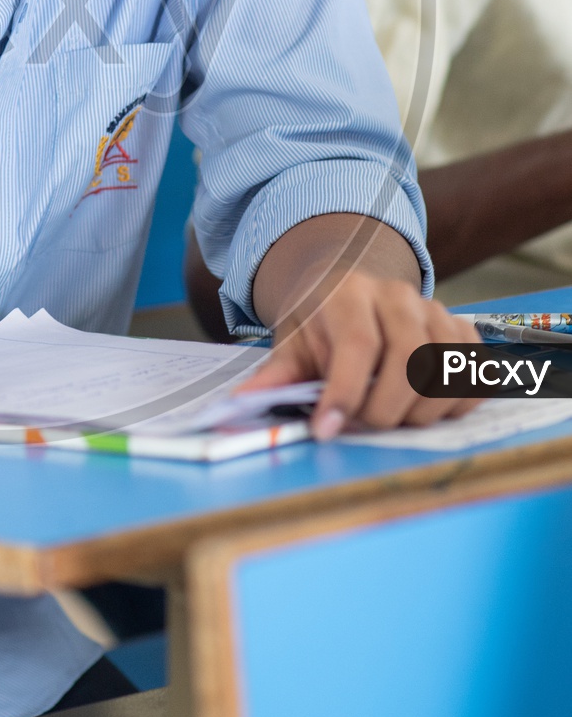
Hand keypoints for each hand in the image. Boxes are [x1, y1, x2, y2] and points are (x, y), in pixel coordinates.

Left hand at [243, 267, 479, 438]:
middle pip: (409, 360)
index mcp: (349, 294)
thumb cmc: (319, 320)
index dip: (346, 393)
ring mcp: (435, 310)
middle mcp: (398, 296)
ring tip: (393, 420)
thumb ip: (276, 374)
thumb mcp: (292, 341)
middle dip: (386, 409)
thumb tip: (242, 401)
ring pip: (446, 368)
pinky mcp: (461, 328)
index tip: (328, 429)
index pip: (357, 345)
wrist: (347, 287)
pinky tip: (428, 410)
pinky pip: (474, 371)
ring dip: (422, 410)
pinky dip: (457, 401)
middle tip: (365, 427)